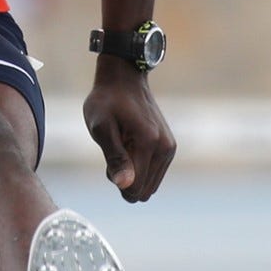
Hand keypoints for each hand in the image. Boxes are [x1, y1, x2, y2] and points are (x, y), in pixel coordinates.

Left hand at [82, 60, 174, 202]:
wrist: (123, 79)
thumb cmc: (106, 102)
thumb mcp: (101, 127)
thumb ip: (114, 158)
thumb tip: (125, 186)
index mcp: (148, 144)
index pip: (134, 188)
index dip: (116, 181)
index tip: (108, 159)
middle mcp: (165, 149)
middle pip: (143, 190)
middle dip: (125, 180)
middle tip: (114, 152)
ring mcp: (170, 148)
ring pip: (150, 185)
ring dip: (132, 174)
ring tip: (121, 147)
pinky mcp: (170, 148)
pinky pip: (154, 174)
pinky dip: (140, 168)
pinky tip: (129, 146)